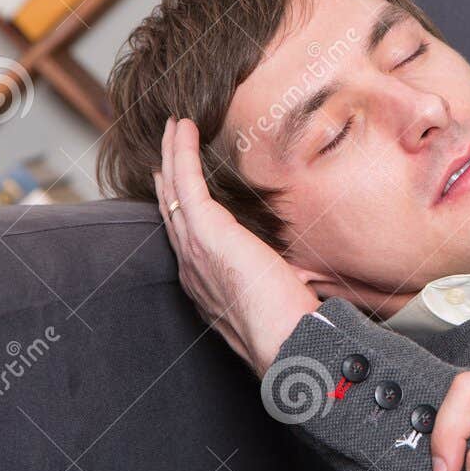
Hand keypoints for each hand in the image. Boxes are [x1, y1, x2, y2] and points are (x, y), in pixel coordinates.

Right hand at [155, 116, 319, 373]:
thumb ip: (278, 279)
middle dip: (167, 174)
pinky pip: (185, 182)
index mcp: (205, 282)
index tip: (180, 181)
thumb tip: (302, 272)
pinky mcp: (206, 231)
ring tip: (172, 127)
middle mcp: (191, 265)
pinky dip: (180, 152)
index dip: (180, 205)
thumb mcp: (280, 297)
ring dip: (171, 154)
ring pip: (173, 190)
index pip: (185, 235)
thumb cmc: (292, 328)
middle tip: (167, 144)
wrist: (287, 343)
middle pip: (171, 208)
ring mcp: (194, 248)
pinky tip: (182, 127)